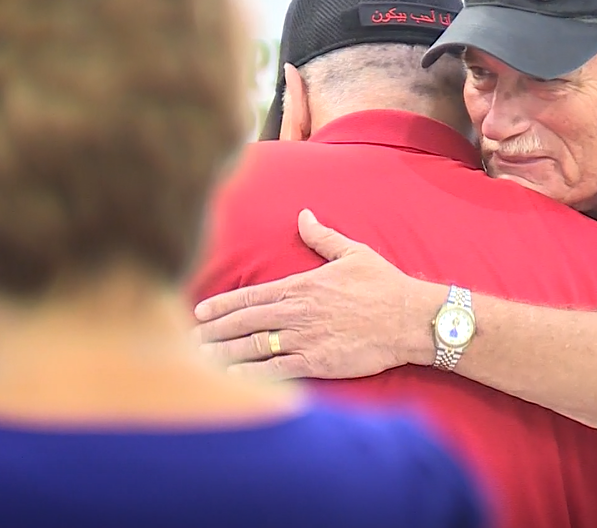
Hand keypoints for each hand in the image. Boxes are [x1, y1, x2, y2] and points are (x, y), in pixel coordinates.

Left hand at [194, 210, 443, 380]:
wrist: (409, 318)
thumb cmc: (384, 285)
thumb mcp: (353, 253)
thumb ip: (322, 237)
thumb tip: (304, 215)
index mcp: (300, 286)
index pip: (249, 295)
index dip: (221, 305)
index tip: (199, 313)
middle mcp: (296, 312)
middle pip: (243, 322)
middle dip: (213, 332)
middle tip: (188, 341)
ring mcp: (304, 338)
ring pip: (252, 347)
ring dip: (223, 354)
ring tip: (199, 362)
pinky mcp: (316, 362)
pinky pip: (275, 371)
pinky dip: (250, 377)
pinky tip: (232, 381)